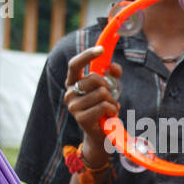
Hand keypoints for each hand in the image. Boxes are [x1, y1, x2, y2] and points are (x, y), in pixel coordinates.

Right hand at [63, 46, 121, 163]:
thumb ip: (112, 74)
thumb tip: (113, 67)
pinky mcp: (81, 118)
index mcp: (72, 83)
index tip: (101, 49)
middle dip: (108, 86)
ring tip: (108, 109)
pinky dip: (112, 110)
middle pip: (94, 78)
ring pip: (102, 93)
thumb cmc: (103, 108)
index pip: (74, 64)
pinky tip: (109, 116)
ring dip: (111, 101)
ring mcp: (73, 106)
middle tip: (108, 97)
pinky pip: (104, 106)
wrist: (101, 134)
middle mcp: (69, 93)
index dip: (87, 55)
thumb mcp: (109, 88)